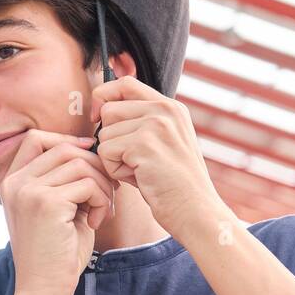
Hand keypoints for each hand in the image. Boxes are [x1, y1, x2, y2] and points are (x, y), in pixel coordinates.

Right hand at [0, 130, 116, 294]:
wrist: (44, 289)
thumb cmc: (56, 253)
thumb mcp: (56, 209)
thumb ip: (64, 180)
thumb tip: (91, 148)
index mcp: (12, 183)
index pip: (36, 139)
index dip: (66, 141)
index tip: (90, 157)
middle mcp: (15, 183)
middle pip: (63, 147)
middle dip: (94, 165)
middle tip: (107, 192)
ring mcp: (28, 191)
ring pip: (79, 163)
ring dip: (101, 185)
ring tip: (101, 211)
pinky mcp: (46, 203)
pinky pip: (87, 183)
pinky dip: (101, 200)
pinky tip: (96, 222)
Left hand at [89, 76, 225, 241]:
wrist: (196, 211)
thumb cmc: (174, 184)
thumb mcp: (164, 143)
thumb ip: (141, 123)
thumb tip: (101, 110)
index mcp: (171, 107)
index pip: (125, 83)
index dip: (104, 97)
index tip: (98, 118)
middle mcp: (165, 109)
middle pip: (108, 110)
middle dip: (110, 138)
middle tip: (131, 161)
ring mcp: (155, 125)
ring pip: (104, 134)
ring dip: (113, 158)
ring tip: (139, 172)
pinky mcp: (143, 144)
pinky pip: (105, 152)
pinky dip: (114, 171)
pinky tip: (137, 179)